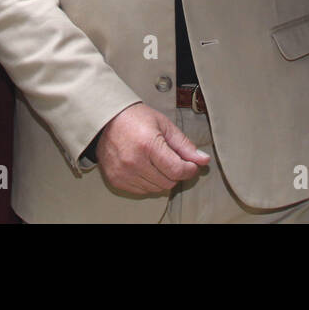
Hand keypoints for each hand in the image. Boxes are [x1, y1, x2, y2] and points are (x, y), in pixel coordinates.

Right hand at [95, 103, 210, 193]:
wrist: (106, 120)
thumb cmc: (135, 119)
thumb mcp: (164, 125)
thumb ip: (184, 145)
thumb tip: (203, 160)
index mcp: (148, 145)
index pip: (177, 170)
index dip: (190, 169)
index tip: (192, 165)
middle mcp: (134, 162)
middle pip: (168, 182)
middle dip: (176, 173)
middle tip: (172, 159)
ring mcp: (124, 173)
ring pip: (156, 188)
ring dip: (162, 178)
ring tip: (156, 161)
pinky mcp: (116, 180)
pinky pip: (142, 190)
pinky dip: (148, 181)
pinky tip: (145, 166)